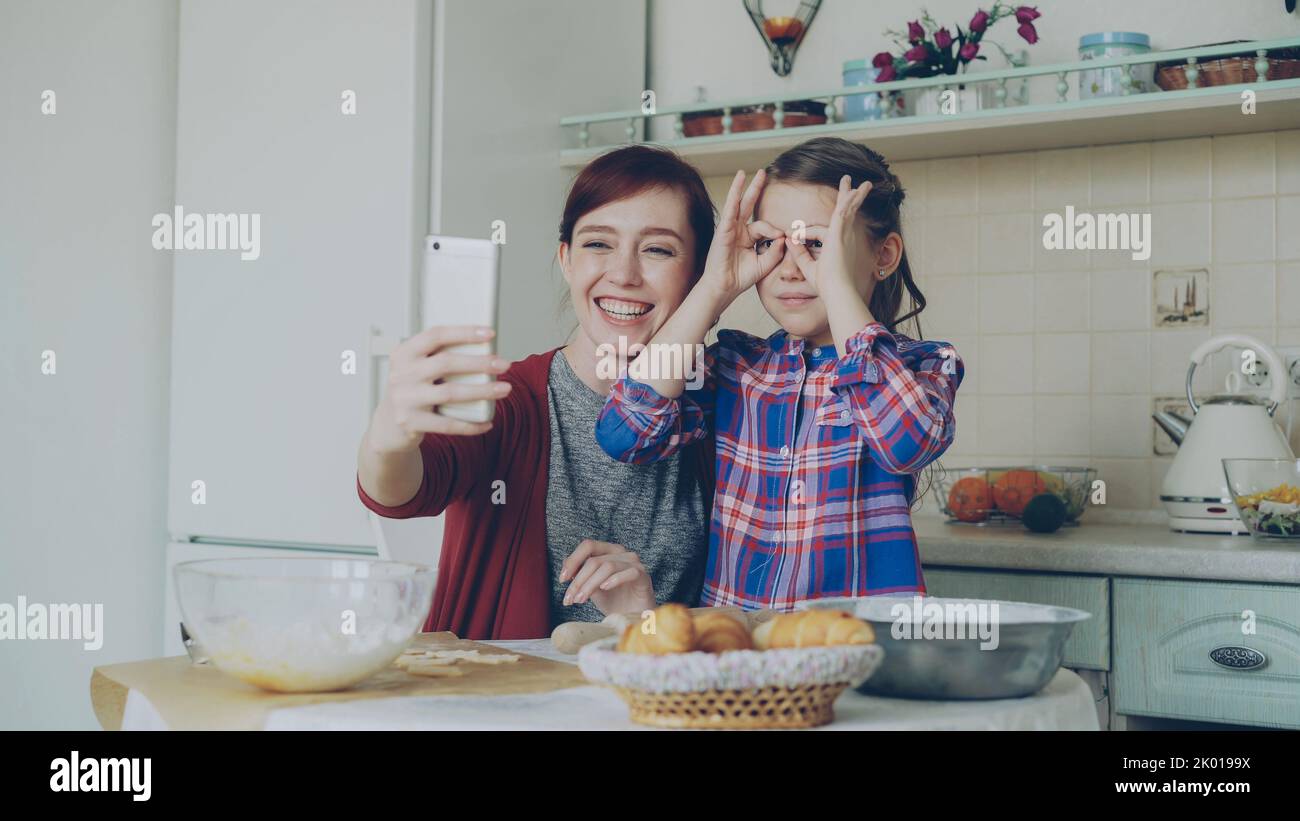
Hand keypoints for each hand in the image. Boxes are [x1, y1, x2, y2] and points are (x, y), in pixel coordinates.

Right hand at [366, 325, 512, 453]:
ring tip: (505, 389)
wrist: (388, 426)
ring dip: (482, 391)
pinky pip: (448, 424)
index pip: (435, 335)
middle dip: (480, 362)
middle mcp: (402, 374)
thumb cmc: (412, 391)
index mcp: (404, 354)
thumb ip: (439, 358)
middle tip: (504, 364)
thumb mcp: (416, 369)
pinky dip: (470, 424)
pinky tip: (487, 422)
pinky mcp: (411, 423)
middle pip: (446, 362)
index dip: (464, 332)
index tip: (490, 333)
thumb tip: (486, 351)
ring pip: (450, 392)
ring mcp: (405, 399)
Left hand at [559, 539, 654, 616]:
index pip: (588, 546)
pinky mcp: (643, 575)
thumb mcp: (592, 588)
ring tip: (581, 600)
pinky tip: (604, 589)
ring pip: (607, 566)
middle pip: (594, 560)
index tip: (562, 579)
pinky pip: (628, 573)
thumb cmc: (614, 601)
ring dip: (590, 584)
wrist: (634, 618)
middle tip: (569, 599)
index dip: (573, 560)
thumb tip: (565, 565)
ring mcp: (633, 563)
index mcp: (608, 551)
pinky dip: (613, 580)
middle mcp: (621, 553)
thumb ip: (581, 576)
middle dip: (578, 580)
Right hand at [700, 169, 786, 303]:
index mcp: (747, 237)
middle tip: (763, 173)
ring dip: (741, 187)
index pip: (764, 226)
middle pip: (748, 205)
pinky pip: (730, 210)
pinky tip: (737, 183)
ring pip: (737, 204)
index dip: (774, 231)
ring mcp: (729, 229)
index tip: (781, 238)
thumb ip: (775, 250)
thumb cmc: (741, 277)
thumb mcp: (765, 263)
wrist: (725, 287)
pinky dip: (733, 196)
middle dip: (755, 189)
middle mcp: (738, 230)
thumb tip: (784, 236)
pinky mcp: (723, 230)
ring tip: (744, 172)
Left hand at [786, 175, 874, 296]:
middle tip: (852, 185)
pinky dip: (847, 201)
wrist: (837, 291)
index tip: (792, 237)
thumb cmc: (827, 285)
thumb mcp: (808, 267)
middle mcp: (844, 238)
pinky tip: (852, 190)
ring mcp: (844, 236)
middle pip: (846, 213)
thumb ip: (799, 254)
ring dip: (851, 194)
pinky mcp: (840, 235)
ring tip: (851, 180)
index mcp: (837, 246)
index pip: (820, 232)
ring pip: (847, 209)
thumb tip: (789, 240)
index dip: (804, 234)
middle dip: (848, 198)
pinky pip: (843, 213)